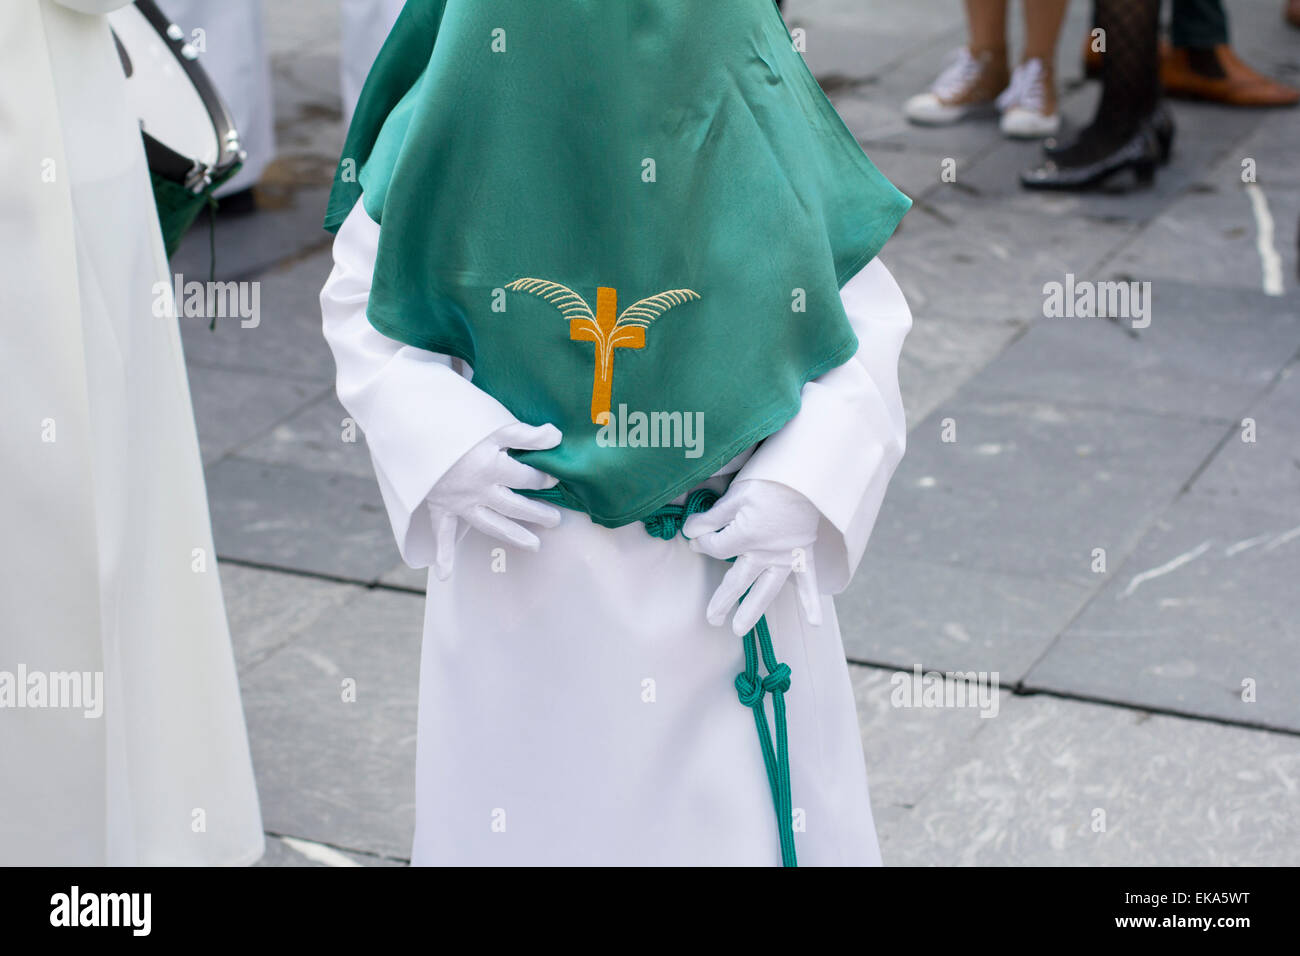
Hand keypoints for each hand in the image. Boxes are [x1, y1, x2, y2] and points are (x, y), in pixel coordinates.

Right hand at [427, 422, 562, 580]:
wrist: (411, 433)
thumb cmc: (454, 427)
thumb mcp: (492, 425)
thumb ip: (526, 434)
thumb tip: (557, 437)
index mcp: (493, 468)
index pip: (527, 479)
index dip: (544, 480)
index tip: (554, 481)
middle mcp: (479, 491)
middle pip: (515, 506)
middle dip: (538, 513)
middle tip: (556, 521)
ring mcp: (460, 503)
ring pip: (491, 523)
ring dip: (513, 535)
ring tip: (535, 546)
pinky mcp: (440, 508)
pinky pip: (442, 533)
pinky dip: (443, 553)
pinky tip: (445, 574)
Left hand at [681, 479, 822, 635]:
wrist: (808, 476)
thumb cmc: (769, 481)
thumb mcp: (735, 495)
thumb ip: (712, 518)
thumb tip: (689, 532)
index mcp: (746, 538)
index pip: (716, 549)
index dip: (702, 543)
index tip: (695, 538)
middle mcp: (765, 554)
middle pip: (738, 581)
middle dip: (722, 600)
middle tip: (711, 618)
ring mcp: (786, 558)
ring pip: (766, 590)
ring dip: (752, 610)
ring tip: (738, 630)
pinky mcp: (804, 555)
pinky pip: (809, 582)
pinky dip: (812, 601)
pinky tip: (814, 621)